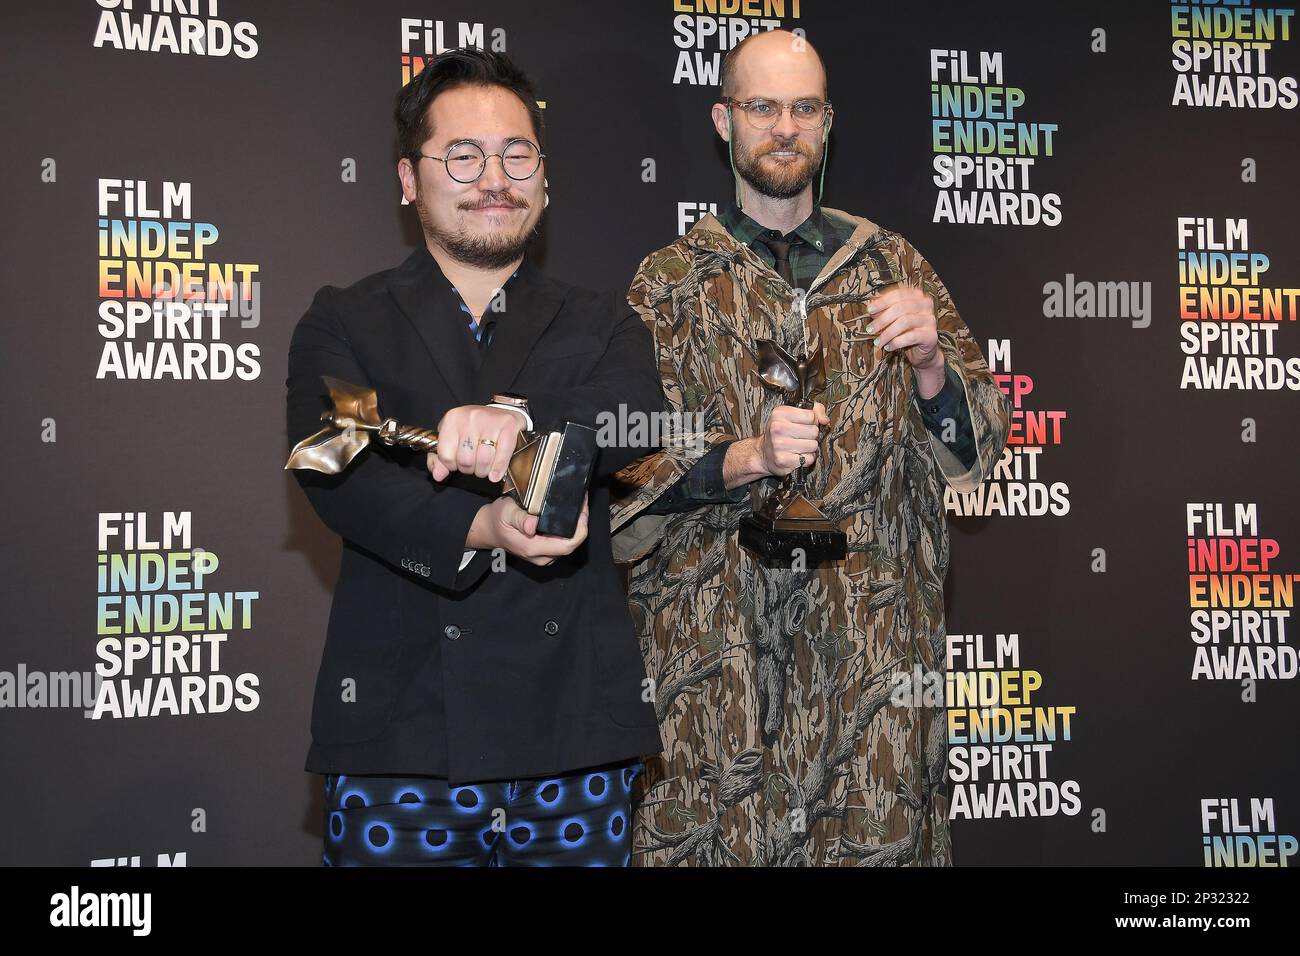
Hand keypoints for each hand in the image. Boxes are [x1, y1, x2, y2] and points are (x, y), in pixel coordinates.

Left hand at [427, 405, 526, 482]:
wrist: (502, 410)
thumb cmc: (476, 427)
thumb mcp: (453, 436)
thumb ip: (440, 457)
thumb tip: (438, 475)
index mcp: (452, 419)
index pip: (446, 456)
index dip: (452, 465)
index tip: (458, 463)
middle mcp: (469, 418)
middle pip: (465, 460)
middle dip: (469, 469)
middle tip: (473, 465)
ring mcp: (489, 422)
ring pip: (483, 461)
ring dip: (483, 471)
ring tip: (484, 468)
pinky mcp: (508, 426)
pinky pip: (502, 456)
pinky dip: (498, 469)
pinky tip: (495, 475)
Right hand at [467, 495, 589, 566]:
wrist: (488, 530)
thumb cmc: (497, 519)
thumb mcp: (506, 513)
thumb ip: (520, 519)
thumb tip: (532, 525)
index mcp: (533, 548)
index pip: (568, 545)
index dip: (580, 529)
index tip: (583, 510)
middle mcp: (541, 556)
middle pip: (572, 544)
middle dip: (581, 524)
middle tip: (582, 502)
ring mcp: (543, 556)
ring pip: (568, 544)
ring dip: (576, 526)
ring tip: (578, 505)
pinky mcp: (544, 552)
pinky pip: (562, 542)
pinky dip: (569, 529)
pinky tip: (569, 514)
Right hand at [755, 402, 829, 477]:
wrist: (763, 453)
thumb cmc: (781, 432)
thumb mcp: (793, 414)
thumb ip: (814, 410)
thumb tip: (825, 420)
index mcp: (780, 413)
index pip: (811, 416)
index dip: (812, 421)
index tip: (804, 424)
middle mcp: (777, 428)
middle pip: (814, 431)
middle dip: (811, 435)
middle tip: (801, 437)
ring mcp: (779, 445)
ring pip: (813, 445)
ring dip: (810, 448)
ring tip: (799, 446)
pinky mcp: (783, 460)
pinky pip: (809, 459)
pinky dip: (807, 459)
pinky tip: (798, 456)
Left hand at [866, 286, 941, 370]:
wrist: (922, 351)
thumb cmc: (906, 331)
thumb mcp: (893, 319)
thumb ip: (883, 312)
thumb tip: (871, 308)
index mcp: (917, 296)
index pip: (898, 294)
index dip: (882, 302)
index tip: (869, 310)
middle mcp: (926, 305)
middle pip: (900, 308)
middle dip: (882, 319)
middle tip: (870, 329)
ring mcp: (930, 320)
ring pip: (905, 322)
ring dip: (887, 333)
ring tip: (878, 341)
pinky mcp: (931, 336)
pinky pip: (911, 337)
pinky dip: (896, 342)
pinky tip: (888, 347)